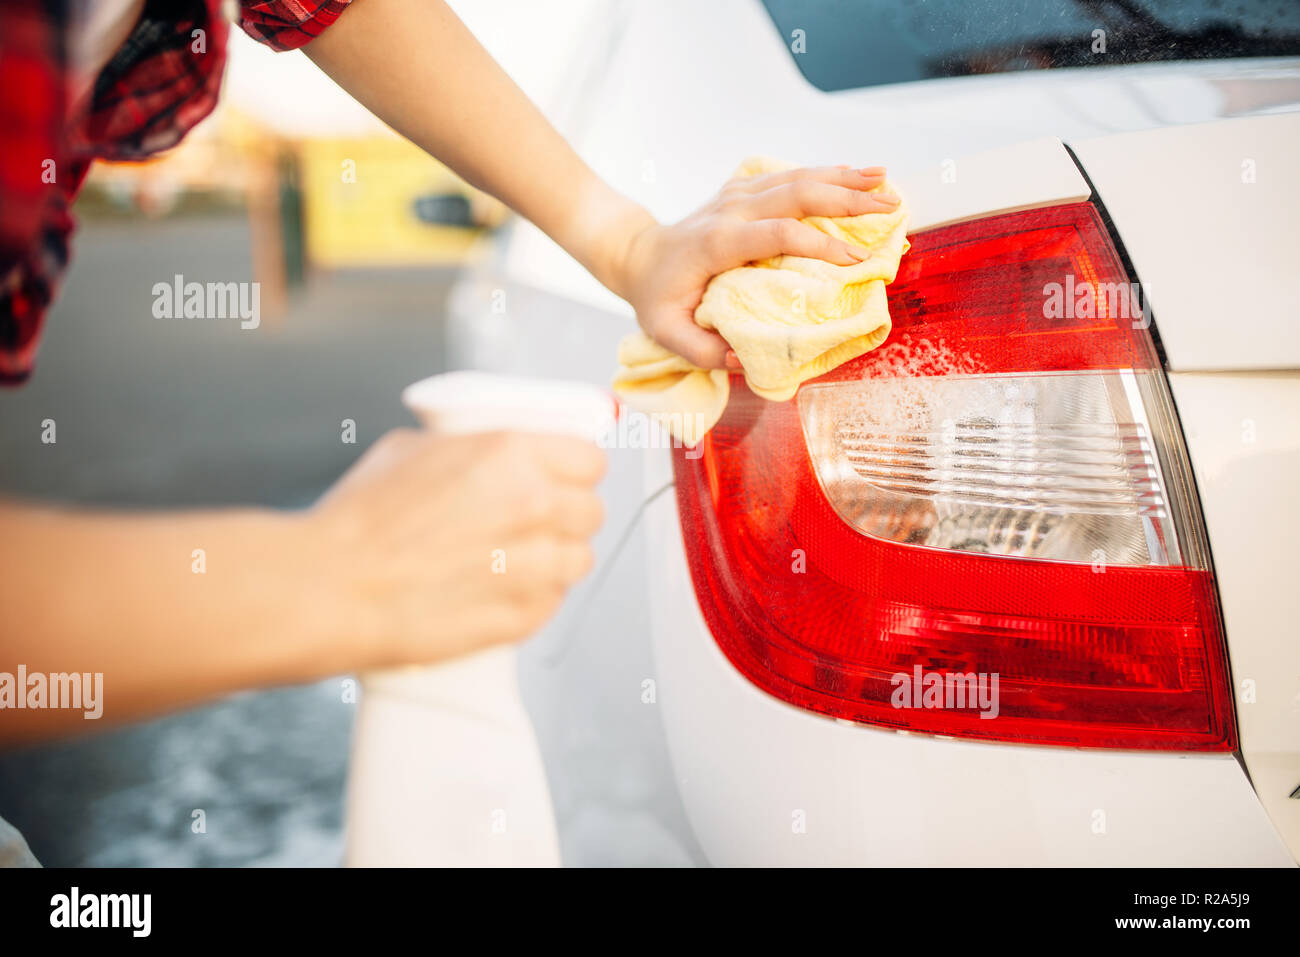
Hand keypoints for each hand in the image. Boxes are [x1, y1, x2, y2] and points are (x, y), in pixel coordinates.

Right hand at [308, 429, 605, 667]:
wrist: (331, 587)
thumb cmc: (359, 521)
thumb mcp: (412, 449)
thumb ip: (469, 449)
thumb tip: (488, 452)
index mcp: (511, 453)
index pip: (590, 459)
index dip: (576, 470)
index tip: (565, 478)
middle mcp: (533, 504)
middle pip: (590, 510)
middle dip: (567, 515)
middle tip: (534, 521)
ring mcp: (533, 565)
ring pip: (579, 559)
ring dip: (555, 558)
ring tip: (515, 560)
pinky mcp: (522, 615)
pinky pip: (552, 601)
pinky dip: (533, 597)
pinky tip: (497, 589)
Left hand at [612, 165, 899, 368]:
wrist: (638, 255)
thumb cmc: (657, 298)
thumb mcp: (667, 334)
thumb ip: (703, 351)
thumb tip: (745, 359)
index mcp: (717, 243)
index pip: (775, 234)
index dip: (818, 244)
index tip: (856, 261)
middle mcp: (730, 211)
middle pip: (795, 194)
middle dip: (846, 200)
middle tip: (890, 208)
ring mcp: (738, 195)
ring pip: (797, 178)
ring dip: (844, 179)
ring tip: (886, 182)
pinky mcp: (744, 190)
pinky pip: (791, 177)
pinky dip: (827, 174)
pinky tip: (858, 174)